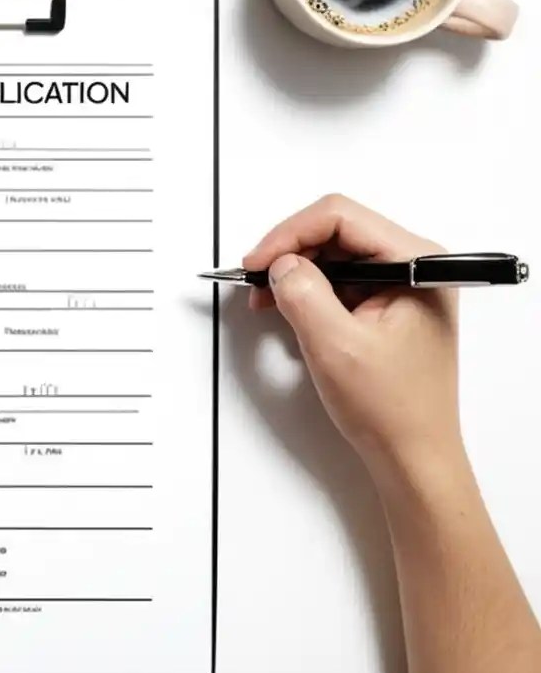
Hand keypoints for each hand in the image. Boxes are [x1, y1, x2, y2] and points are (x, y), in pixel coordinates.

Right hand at [244, 195, 461, 478]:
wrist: (412, 454)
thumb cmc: (392, 409)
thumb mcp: (335, 346)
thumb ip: (304, 294)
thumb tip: (280, 263)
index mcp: (417, 264)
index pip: (341, 218)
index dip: (290, 234)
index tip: (257, 263)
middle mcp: (414, 267)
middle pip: (336, 232)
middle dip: (290, 252)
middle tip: (255, 281)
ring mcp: (402, 286)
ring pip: (334, 255)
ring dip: (295, 272)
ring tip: (266, 299)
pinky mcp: (386, 305)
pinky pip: (339, 280)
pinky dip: (307, 290)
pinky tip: (287, 308)